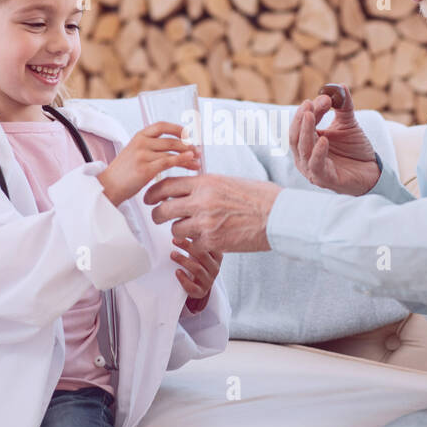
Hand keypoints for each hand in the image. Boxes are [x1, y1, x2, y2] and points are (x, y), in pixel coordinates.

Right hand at [97, 122, 200, 206]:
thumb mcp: (134, 154)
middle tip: (198, 151)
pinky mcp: (145, 168)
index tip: (189, 134)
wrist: (108, 187)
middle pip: (170, 139)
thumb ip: (150, 148)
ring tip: (197, 161)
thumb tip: (173, 148)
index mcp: (138, 137)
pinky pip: (168, 161)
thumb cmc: (123, 174)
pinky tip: (190, 161)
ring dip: (188, 155)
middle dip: (187, 145)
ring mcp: (142, 155)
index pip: (162, 126)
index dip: (177, 128)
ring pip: (172, 151)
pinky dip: (182, 160)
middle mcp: (140, 142)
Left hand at [143, 173, 281, 252]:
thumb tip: (190, 187)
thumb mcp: (229, 182)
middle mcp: (201, 201)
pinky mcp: (213, 241)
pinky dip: (196, 244)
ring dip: (179, 230)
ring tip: (189, 229)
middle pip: (163, 209)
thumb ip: (206, 185)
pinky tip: (206, 240)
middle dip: (157, 215)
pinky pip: (192, 245)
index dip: (153, 192)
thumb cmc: (259, 196)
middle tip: (158, 217)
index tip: (148, 198)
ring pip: (175, 229)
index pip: (167, 184)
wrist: (278, 215)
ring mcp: (205, 223)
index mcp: (205, 182)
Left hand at [171, 236, 221, 312]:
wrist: (199, 285)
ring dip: (183, 260)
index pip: (209, 244)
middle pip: (202, 255)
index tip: (184, 229)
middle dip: (187, 246)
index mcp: (217, 255)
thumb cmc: (198, 263)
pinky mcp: (201, 291)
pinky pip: (193, 287)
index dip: (197, 236)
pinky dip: (184, 279)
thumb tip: (183, 222)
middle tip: (174, 240)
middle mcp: (215, 267)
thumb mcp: (201, 250)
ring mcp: (209, 280)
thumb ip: (197, 239)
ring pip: (197, 269)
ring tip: (172, 254)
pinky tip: (177, 272)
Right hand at [289, 83, 379, 195]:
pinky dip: (318, 152)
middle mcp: (304, 156)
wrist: (372, 171)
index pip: (301, 124)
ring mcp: (312, 169)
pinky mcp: (324, 179)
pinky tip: (323, 139)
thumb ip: (343, 106)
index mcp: (306, 142)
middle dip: (301, 118)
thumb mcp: (348, 124)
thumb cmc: (355, 149)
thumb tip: (339, 86)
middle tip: (309, 103)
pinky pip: (316, 165)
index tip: (324, 97)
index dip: (310, 110)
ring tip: (310, 115)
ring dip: (305, 131)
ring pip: (302, 149)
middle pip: (296, 135)